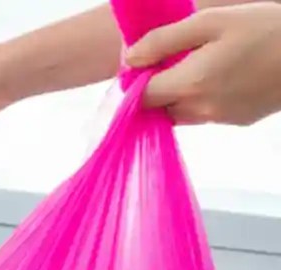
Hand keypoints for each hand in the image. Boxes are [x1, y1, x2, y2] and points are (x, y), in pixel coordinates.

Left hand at [127, 2, 280, 125]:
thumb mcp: (212, 22)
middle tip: (173, 58)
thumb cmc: (266, 28)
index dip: (136, 81)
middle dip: (157, 87)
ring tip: (199, 62)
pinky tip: (223, 72)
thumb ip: (164, 41)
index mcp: (191, 84)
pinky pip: (207, 113)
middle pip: (159, 109)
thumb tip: (129, 59)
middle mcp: (202, 110)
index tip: (145, 61)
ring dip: (180, 93)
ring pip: (182, 113)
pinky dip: (204, 97)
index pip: (140, 98)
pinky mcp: (240, 120)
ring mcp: (222, 119)